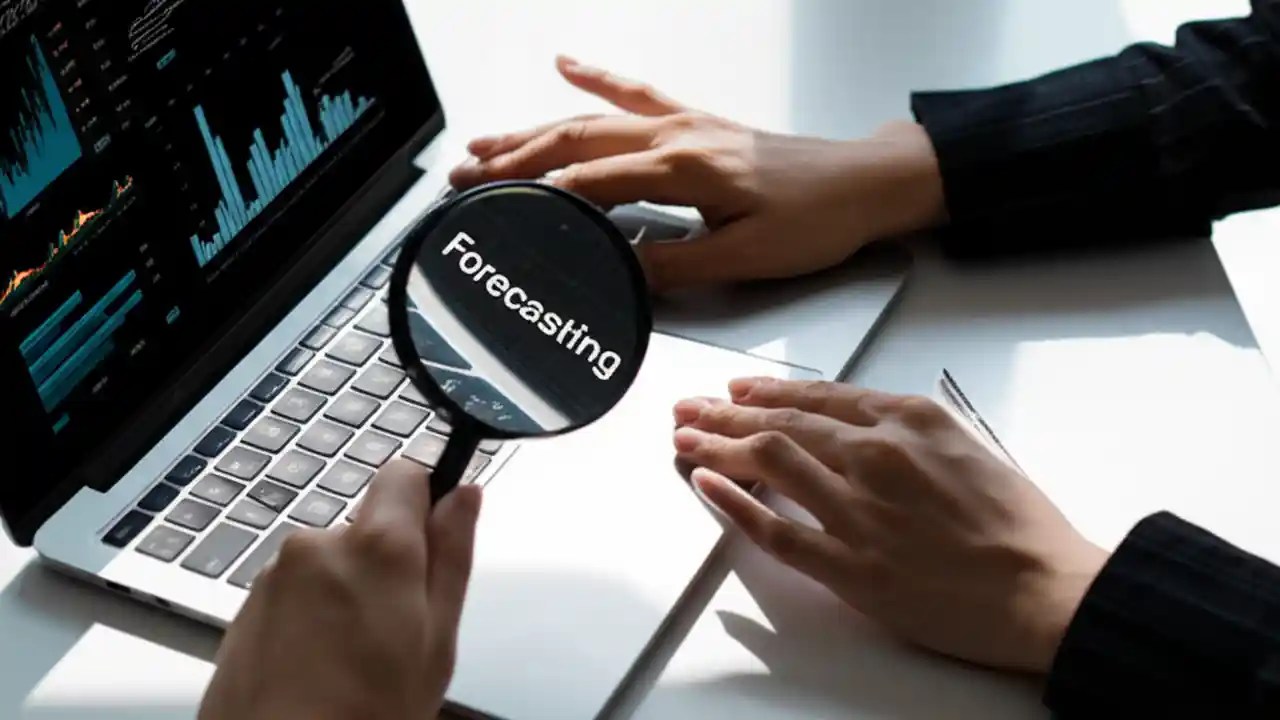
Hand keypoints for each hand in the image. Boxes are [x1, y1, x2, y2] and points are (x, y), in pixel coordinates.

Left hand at [197, 460, 482, 719]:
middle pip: (366, 526)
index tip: (433, 536)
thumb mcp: (437, 640)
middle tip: (396, 627)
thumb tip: (466, 496)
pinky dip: (309, 617)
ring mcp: (276, 575)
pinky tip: (318, 666)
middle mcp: (319, 546)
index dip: (424, 500)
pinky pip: (294, 591)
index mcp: (378, 548)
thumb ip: (453, 555)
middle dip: (384, 564)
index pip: (404, 473)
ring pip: (329, 562)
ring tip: (352, 658)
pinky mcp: (246, 605)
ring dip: (343, 593)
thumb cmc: (364, 716)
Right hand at [450, 56, 947, 291]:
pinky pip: (637, 92)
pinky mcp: (698, 122)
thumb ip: (676, 267)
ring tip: (489, 141)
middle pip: (576, 141)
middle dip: (515, 159)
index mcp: (683, 169)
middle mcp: (677, 136)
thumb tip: (621, 274)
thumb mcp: (744, 259)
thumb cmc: (815, 220)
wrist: (863, 183)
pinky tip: (568, 65)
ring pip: (593, 118)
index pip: (589, 182)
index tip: (490, 208)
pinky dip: (598, 77)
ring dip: (536, 128)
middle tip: (466, 177)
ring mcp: (685, 123)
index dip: (535, 197)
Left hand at [672, 379, 1108, 673]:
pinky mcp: (850, 565)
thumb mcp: (969, 448)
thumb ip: (909, 432)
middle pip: (781, 423)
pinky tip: (706, 485)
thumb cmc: (1019, 527)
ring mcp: (857, 509)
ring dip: (717, 446)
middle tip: (691, 408)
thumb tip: (861, 426)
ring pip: (768, 462)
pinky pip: (776, 530)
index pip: (818, 398)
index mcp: (909, 421)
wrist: (1046, 589)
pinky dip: (733, 504)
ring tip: (685, 437)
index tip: (737, 391)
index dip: (768, 392)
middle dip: (725, 413)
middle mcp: (875, 455)